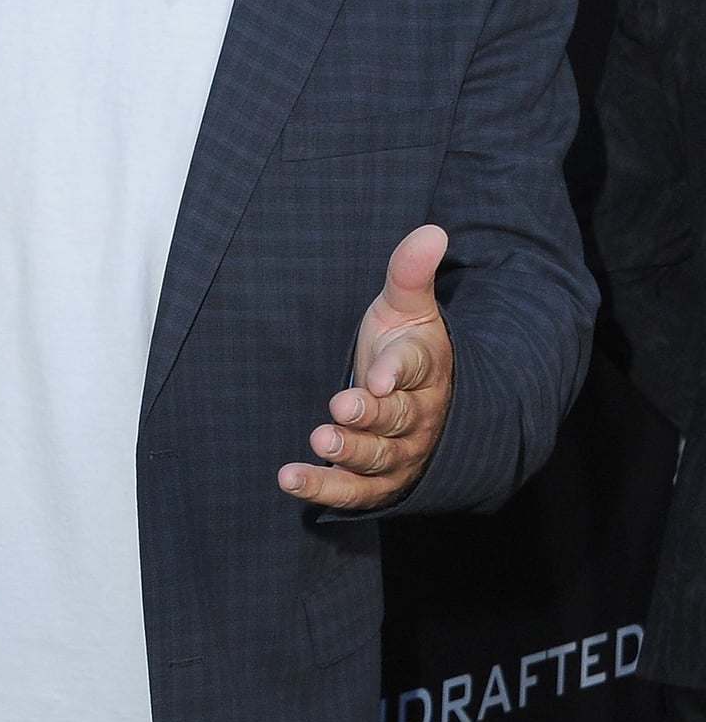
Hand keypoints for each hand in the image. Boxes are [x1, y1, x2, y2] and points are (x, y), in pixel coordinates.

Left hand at [278, 223, 453, 510]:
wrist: (415, 401)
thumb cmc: (405, 347)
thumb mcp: (407, 307)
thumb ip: (410, 272)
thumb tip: (432, 230)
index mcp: (426, 369)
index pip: (417, 368)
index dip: (398, 372)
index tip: (380, 375)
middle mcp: (417, 416)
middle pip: (397, 418)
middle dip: (371, 415)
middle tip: (342, 407)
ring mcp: (399, 453)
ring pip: (377, 457)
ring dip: (349, 451)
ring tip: (320, 440)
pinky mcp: (375, 482)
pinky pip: (354, 491)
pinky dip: (323, 488)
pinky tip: (290, 478)